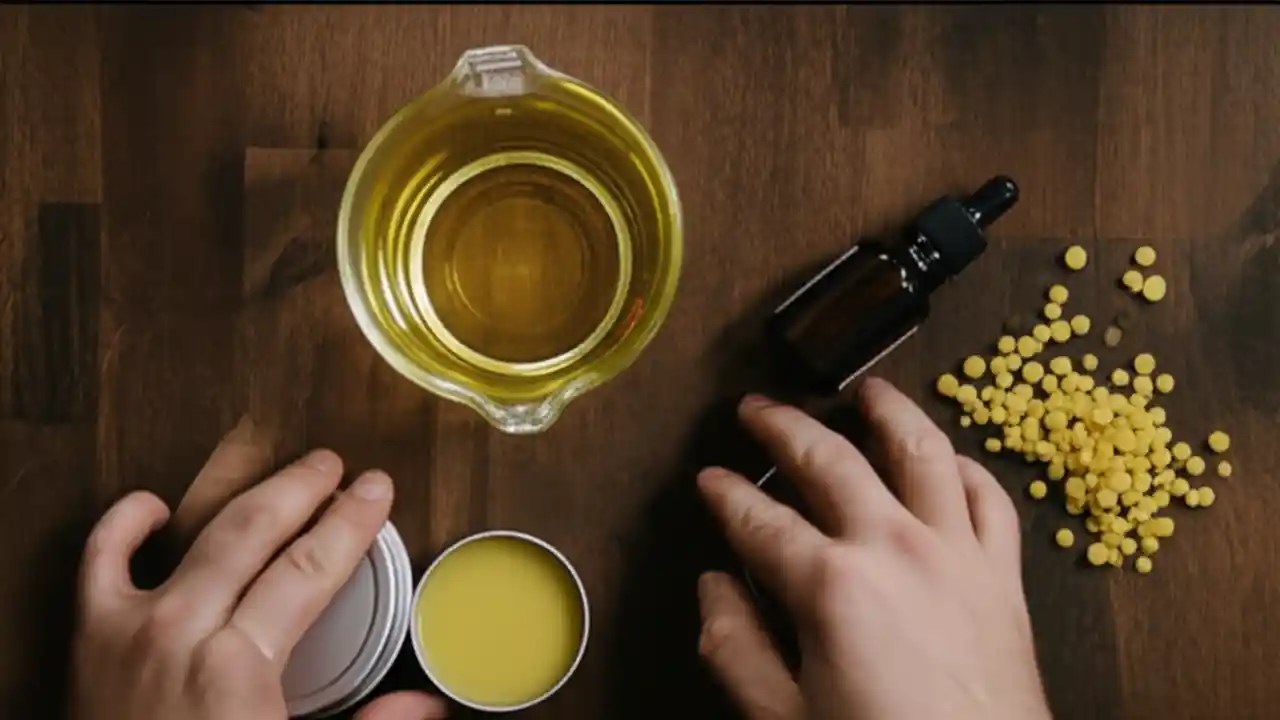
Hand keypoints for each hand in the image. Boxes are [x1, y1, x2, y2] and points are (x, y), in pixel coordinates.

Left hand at [73, 428, 446, 719]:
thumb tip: (424, 705)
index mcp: (240, 663)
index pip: (311, 566)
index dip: (351, 521)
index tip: (376, 489)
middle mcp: (184, 630)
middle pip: (257, 531)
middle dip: (303, 489)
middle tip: (334, 466)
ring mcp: (132, 627)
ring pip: (199, 533)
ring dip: (245, 496)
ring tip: (279, 476)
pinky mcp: (91, 637)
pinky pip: (99, 559)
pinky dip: (123, 523)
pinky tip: (151, 507)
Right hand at [696, 377, 1049, 719]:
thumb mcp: (782, 719)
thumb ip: (737, 648)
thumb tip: (715, 588)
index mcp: (832, 585)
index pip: (759, 520)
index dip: (725, 495)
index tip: (709, 479)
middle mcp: (895, 549)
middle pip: (829, 460)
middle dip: (783, 427)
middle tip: (757, 409)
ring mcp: (956, 554)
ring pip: (921, 452)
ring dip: (888, 411)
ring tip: (865, 389)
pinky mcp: (1003, 575)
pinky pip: (990, 498)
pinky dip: (966, 468)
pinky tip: (947, 458)